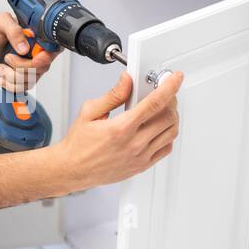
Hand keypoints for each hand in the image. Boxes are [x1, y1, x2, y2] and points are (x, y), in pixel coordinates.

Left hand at [0, 12, 58, 93]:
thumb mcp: (1, 22)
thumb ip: (14, 31)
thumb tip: (24, 48)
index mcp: (38, 36)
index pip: (53, 50)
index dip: (45, 58)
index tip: (33, 58)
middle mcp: (38, 52)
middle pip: (41, 68)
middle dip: (21, 66)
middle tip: (8, 57)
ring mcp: (33, 66)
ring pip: (31, 79)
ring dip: (12, 76)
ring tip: (2, 66)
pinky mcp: (25, 77)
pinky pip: (24, 87)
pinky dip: (11, 84)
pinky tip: (3, 77)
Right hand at [54, 70, 182, 190]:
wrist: (72, 169)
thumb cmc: (78, 144)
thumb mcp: (89, 112)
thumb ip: (113, 95)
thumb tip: (127, 81)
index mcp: (121, 128)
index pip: (155, 103)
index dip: (170, 87)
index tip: (176, 78)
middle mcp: (133, 143)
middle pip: (168, 116)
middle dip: (171, 100)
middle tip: (165, 93)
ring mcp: (140, 156)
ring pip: (171, 132)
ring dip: (172, 117)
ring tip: (163, 110)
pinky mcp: (142, 166)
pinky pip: (166, 149)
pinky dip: (168, 135)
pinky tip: (159, 129)